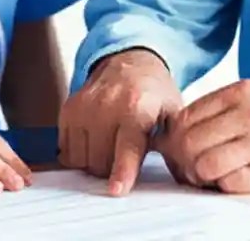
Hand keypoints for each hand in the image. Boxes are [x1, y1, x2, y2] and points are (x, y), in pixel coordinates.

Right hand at [58, 49, 182, 195]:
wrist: (130, 60)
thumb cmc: (153, 92)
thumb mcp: (173, 113)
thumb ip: (175, 144)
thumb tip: (182, 173)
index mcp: (137, 108)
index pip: (127, 147)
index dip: (122, 171)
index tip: (116, 189)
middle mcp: (107, 106)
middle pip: (101, 162)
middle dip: (113, 168)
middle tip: (126, 153)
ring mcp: (84, 107)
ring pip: (82, 160)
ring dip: (95, 162)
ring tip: (111, 144)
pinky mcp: (69, 109)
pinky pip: (67, 150)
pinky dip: (80, 153)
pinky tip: (96, 139)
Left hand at [159, 80, 249, 193]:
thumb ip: (223, 108)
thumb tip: (182, 128)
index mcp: (241, 92)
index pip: (186, 118)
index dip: (174, 138)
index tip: (176, 149)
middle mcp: (248, 115)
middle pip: (189, 143)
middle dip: (182, 160)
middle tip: (188, 169)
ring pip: (205, 165)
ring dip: (201, 176)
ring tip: (210, 176)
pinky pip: (232, 184)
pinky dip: (226, 186)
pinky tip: (234, 179)